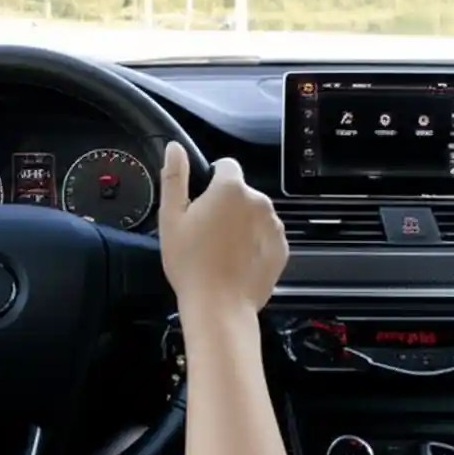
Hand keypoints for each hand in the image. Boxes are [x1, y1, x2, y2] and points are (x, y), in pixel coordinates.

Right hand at [158, 141, 288, 315]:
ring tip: (221, 250)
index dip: (210, 181)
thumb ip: (175, 177)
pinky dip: (255, 243)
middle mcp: (259, 201)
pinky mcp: (282, 248)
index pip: (226, 165)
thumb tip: (175, 147)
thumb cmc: (190, 263)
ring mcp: (274, 225)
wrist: (219, 307)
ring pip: (254, 214)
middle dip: (226, 205)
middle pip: (240, 192)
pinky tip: (237, 261)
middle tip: (206, 232)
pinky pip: (266, 235)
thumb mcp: (171, 218)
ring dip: (242, 223)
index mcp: (231, 189)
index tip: (200, 205)